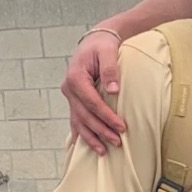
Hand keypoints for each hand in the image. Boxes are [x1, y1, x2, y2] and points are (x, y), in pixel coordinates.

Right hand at [62, 32, 126, 153]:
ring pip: (78, 121)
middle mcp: (69, 88)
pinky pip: (76, 119)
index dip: (106, 116)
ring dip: (90, 137)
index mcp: (75, 77)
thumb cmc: (102, 45)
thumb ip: (110, 70)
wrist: (94, 41)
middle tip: (117, 142)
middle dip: (100, 130)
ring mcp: (70, 95)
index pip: (91, 102)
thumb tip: (113, 91)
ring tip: (103, 151)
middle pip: (84, 115)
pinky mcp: (74, 99)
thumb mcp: (108, 51)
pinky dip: (81, 133)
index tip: (121, 127)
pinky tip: (87, 145)